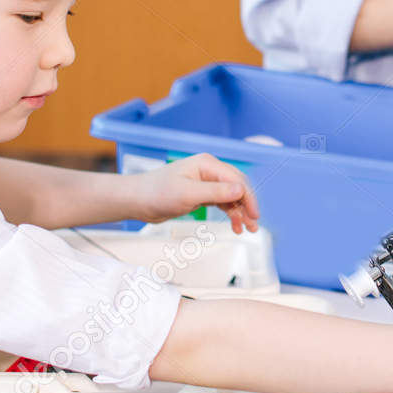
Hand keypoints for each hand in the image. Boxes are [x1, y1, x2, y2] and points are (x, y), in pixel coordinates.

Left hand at [132, 153, 260, 233]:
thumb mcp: (188, 194)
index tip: (254, 215)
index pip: (237, 180)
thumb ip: (216, 192)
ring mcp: (205, 182)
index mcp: (207, 164)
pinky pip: (222, 202)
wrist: (138, 200)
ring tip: (247, 229)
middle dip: (247, 206)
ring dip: (240, 211)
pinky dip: (230, 213)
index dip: (248, 198)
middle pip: (237, 187)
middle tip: (253, 225)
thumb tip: (241, 190)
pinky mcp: (201, 193)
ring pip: (231, 196)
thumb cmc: (157, 193)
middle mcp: (209, 171)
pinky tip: (235, 225)